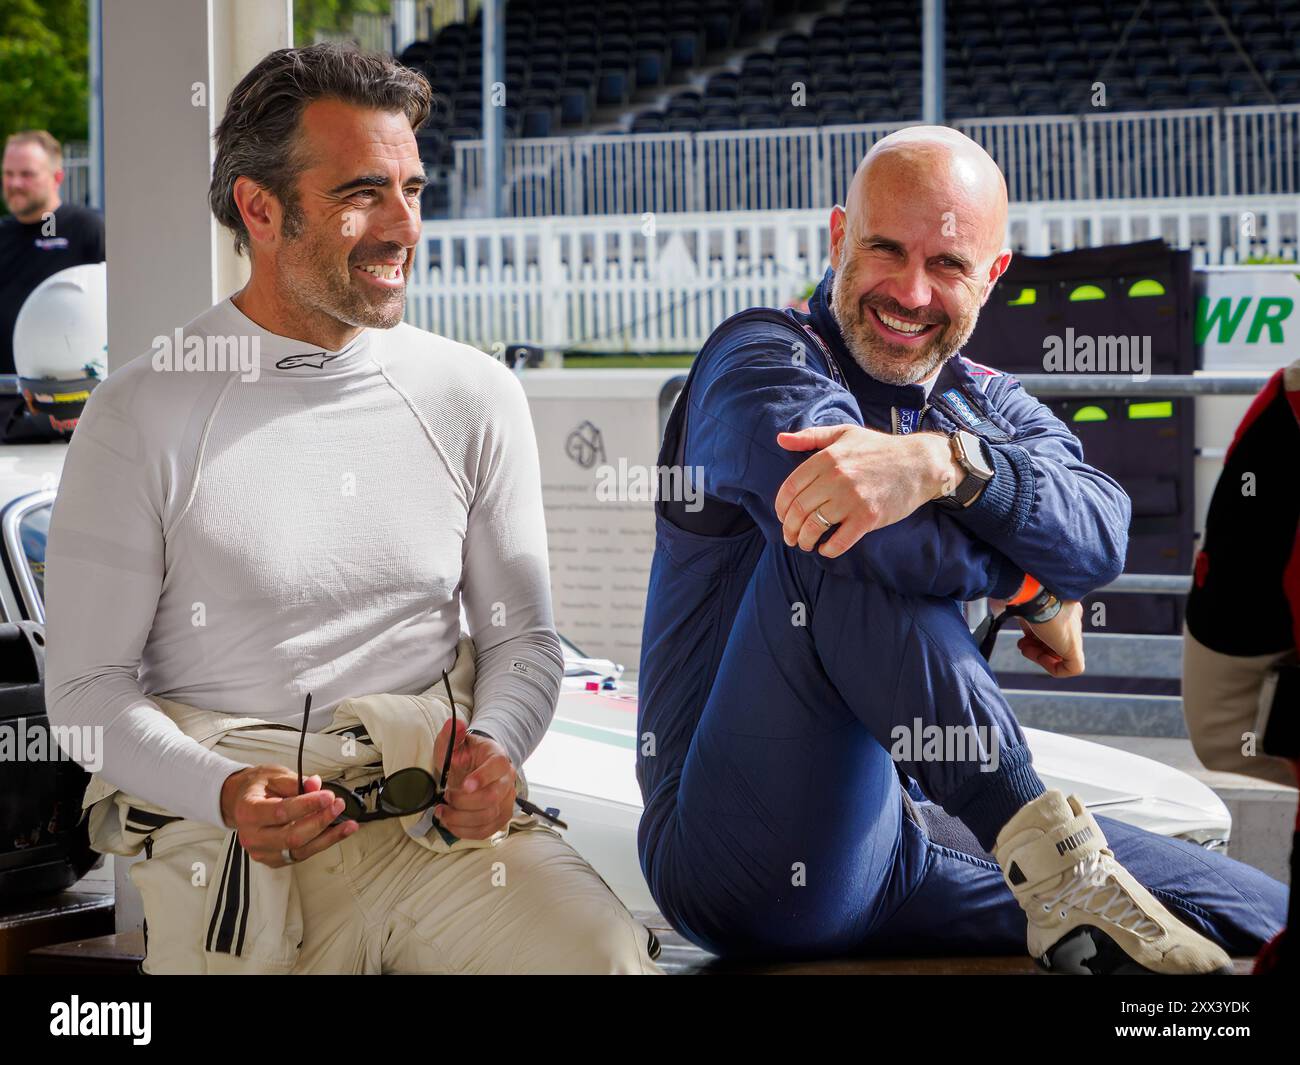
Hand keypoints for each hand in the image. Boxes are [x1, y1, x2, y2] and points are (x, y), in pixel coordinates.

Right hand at [220, 764, 356, 866]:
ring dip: (328, 837)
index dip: (307, 805)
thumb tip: (316, 785)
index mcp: (248, 811)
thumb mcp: (274, 775)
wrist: (241, 803)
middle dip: (320, 821)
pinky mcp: (275, 859)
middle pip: (291, 837)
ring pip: (299, 850)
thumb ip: (296, 782)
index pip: (280, 812)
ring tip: (348, 824)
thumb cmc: (258, 788)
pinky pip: (302, 855)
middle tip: (338, 805)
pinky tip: (338, 832)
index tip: (328, 796)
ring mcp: (262, 852)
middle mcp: (252, 836)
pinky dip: (322, 843)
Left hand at [431, 719, 516, 839]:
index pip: (498, 766)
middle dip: (463, 802)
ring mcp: (506, 801)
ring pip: (488, 817)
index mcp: (497, 758)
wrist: (477, 770)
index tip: (464, 785)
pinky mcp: (500, 819)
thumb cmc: (465, 757)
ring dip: (460, 819)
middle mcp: (507, 781)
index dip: (482, 777)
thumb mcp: (455, 744)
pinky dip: (464, 831)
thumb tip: (455, 724)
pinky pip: (485, 832)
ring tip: (442, 812)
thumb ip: (451, 734)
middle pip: (492, 797)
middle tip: (446, 797)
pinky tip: (450, 823)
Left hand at [775, 426, 958, 556]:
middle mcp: (836, 478)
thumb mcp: (844, 433)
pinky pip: (840, 541)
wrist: (919, 463)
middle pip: (798, 510)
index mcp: (826, 458)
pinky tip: (825, 549)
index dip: (780, 506)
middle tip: (790, 536)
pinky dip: (828, 549)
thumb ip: (810, 437)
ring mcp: (852, 499)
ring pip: (814, 527)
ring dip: (804, 540)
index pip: (790, 488)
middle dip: (789, 528)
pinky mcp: (868, 517)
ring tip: (805, 544)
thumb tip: (781, 439)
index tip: (781, 515)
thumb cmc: (879, 448)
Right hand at [989, 597, 1085, 677]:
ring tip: (1026, 649)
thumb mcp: (1021, 603)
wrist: (1034, 593)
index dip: (1035, 636)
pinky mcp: (1074, 647)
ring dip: (1040, 656)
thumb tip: (1000, 607)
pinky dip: (1053, 667)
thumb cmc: (1024, 593)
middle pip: (1056, 641)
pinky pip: (1072, 667)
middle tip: (1023, 645)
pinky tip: (1039, 658)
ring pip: (1062, 654)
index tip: (1023, 636)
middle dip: (1037, 646)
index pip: (1052, 627)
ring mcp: (1074, 632)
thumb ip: (1019, 610)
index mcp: (1061, 605)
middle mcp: (1071, 618)